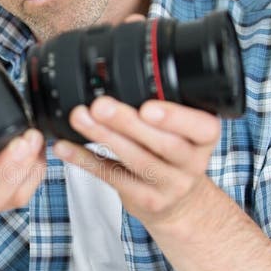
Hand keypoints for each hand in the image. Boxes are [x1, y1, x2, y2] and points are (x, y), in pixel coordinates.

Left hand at [52, 95, 220, 231]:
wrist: (181, 204)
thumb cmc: (176, 155)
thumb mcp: (185, 130)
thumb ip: (164, 106)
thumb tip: (119, 66)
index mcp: (204, 138)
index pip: (202, 128)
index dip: (176, 118)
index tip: (148, 107)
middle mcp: (192, 164)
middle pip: (164, 145)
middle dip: (129, 124)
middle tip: (101, 105)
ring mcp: (169, 185)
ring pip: (137, 161)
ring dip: (104, 137)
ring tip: (80, 117)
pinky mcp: (144, 200)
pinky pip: (113, 177)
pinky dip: (86, 160)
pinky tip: (66, 147)